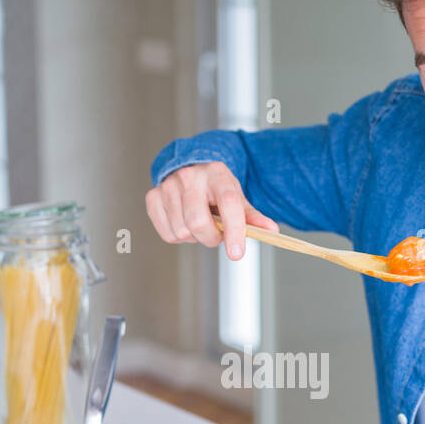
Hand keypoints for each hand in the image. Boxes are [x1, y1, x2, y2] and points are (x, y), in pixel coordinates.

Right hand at [145, 162, 278, 259]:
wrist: (190, 170)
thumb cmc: (215, 188)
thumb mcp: (237, 198)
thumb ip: (252, 217)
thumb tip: (271, 231)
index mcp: (216, 173)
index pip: (227, 203)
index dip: (233, 230)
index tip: (236, 253)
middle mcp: (189, 176)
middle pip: (198, 222)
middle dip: (210, 238)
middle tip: (216, 234)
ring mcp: (168, 186)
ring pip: (182, 231)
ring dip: (194, 238)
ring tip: (200, 225)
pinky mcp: (153, 197)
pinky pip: (167, 234)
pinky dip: (178, 237)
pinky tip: (185, 224)